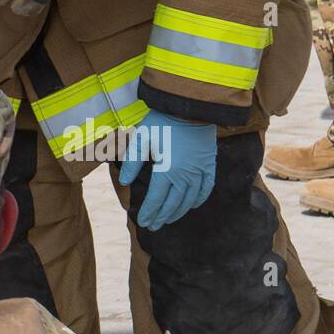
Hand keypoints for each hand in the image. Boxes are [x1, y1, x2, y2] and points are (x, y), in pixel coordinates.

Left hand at [119, 109, 216, 230]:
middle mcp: (184, 176)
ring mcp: (199, 172)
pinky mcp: (209, 165)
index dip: (149, 212)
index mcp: (166, 171)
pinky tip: (192, 205)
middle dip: (161, 216)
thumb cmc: (161, 122)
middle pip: (172, 203)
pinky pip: (206, 188)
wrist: (189, 107)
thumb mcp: (141, 139)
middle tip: (154, 226)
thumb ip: (132, 162)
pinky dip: (199, 199)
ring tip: (168, 219)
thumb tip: (124, 182)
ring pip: (189, 199)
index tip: (143, 222)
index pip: (156, 199)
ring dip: (178, 212)